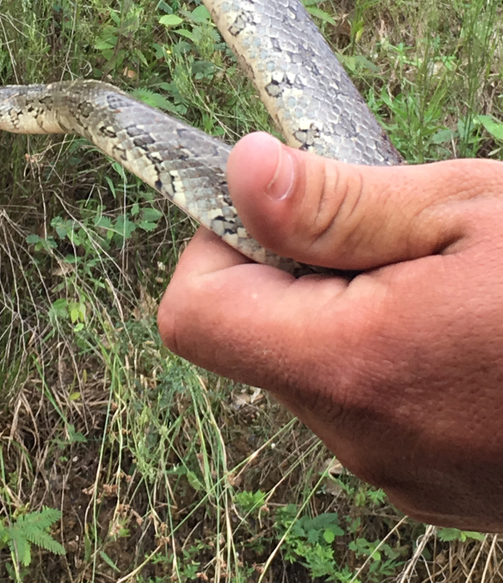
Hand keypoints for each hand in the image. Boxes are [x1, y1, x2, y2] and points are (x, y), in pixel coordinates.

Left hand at [157, 132, 502, 529]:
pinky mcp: (438, 488)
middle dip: (296, 270)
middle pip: (255, 337)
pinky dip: (388, 354)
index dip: (217, 243)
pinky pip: (369, 406)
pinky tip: (465, 328)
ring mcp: (402, 477)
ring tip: (443, 280)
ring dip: (348, 310)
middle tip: (389, 232)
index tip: (274, 207)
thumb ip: (336, 204)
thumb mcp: (467, 210)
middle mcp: (363, 441)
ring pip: (314, 370)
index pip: (194, 316)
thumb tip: (237, 174)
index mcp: (356, 368)